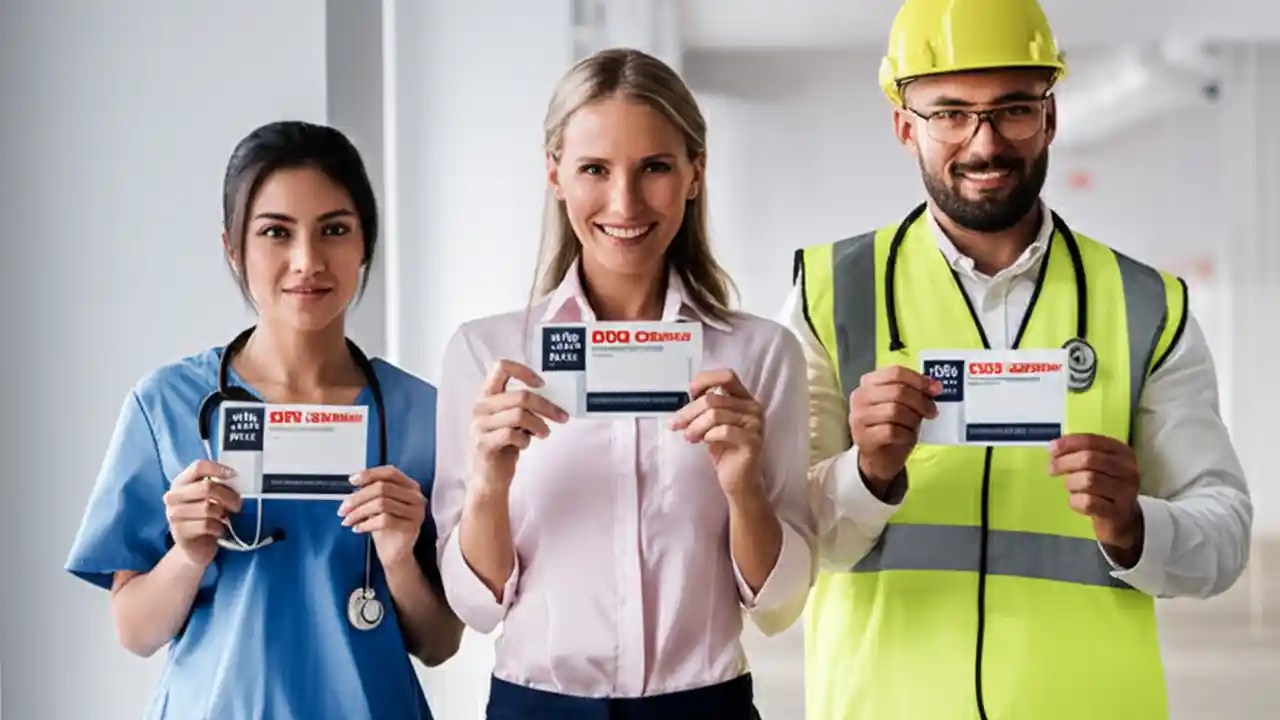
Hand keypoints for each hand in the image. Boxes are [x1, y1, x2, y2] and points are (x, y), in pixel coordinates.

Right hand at [162, 460, 241, 566]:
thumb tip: (236, 477)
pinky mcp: (179, 532)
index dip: (218, 469)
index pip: (199, 467)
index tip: (234, 475)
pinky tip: (219, 530)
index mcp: (181, 482)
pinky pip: (206, 525)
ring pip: (208, 508)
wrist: (197, 547)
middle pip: (206, 488)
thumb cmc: (208, 518)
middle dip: (228, 496)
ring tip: (225, 519)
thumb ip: (218, 485)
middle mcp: (173, 496)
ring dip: (223, 515)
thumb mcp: (212, 498)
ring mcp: (173, 514)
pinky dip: (218, 528)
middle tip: (237, 504)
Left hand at [339, 466, 426, 567]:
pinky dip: (366, 524)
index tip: (352, 480)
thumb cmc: (385, 527)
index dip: (370, 474)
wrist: (395, 552)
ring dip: (359, 512)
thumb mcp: (377, 504)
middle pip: (383, 488)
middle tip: (342, 509)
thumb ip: (371, 491)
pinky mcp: (411, 527)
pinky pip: (384, 520)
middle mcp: (415, 497)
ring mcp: (415, 512)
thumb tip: (354, 481)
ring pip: (382, 503)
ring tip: (347, 521)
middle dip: (358, 498)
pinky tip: (358, 529)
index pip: (390, 472)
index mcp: (409, 486)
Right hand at [470, 360, 567, 491]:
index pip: (500, 367)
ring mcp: (480, 425)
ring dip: (539, 425)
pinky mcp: (483, 443)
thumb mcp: (514, 420)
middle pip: (521, 396)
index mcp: (487, 395)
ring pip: (519, 415)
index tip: (542, 384)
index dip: (524, 371)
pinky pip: (511, 434)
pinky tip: (525, 445)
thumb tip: (552, 398)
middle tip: (562, 417)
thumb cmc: (504, 445)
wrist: (489, 477)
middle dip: (547, 406)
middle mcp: (480, 407)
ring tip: (544, 433)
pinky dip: (525, 440)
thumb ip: (524, 406)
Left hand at [671, 369, 764, 497]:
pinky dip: (708, 435)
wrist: (738, 480)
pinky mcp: (753, 441)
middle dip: (689, 412)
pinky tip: (704, 442)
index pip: (727, 376)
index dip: (705, 380)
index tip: (689, 392)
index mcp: (744, 398)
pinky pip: (724, 431)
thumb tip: (689, 393)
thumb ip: (706, 406)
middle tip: (676, 424)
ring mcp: (755, 424)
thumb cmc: (724, 449)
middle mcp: (753, 407)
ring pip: (715, 415)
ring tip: (688, 437)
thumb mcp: (712, 423)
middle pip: (713, 399)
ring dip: (695, 426)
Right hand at [848, 366, 940, 494]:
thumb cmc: (892, 426)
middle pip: (897, 391)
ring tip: (917, 426)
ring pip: (895, 411)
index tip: (936, 389)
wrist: (878, 457)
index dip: (919, 380)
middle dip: (920, 401)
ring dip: (913, 420)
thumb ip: (914, 392)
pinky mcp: (864, 438)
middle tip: (932, 411)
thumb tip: (935, 386)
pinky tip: (908, 437)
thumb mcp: (903, 405)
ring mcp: (859, 418)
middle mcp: (860, 397)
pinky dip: (907, 435)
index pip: (895, 372)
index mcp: (869, 383)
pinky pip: (892, 432)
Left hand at [1048, 434, 1143, 566]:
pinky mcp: (1117, 512)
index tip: (1051, 449)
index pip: (1092, 441)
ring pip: (1088, 480)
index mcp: (1122, 453)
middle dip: (1064, 463)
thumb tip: (1054, 447)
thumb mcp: (1099, 466)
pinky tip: (1076, 501)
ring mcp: (1125, 492)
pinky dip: (1075, 501)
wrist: (1122, 520)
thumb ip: (1080, 453)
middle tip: (1051, 469)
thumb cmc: (1104, 488)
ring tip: (1071, 488)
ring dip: (1071, 483)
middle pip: (1088, 459)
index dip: (1068, 444)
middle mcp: (1128, 470)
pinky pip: (1088, 502)